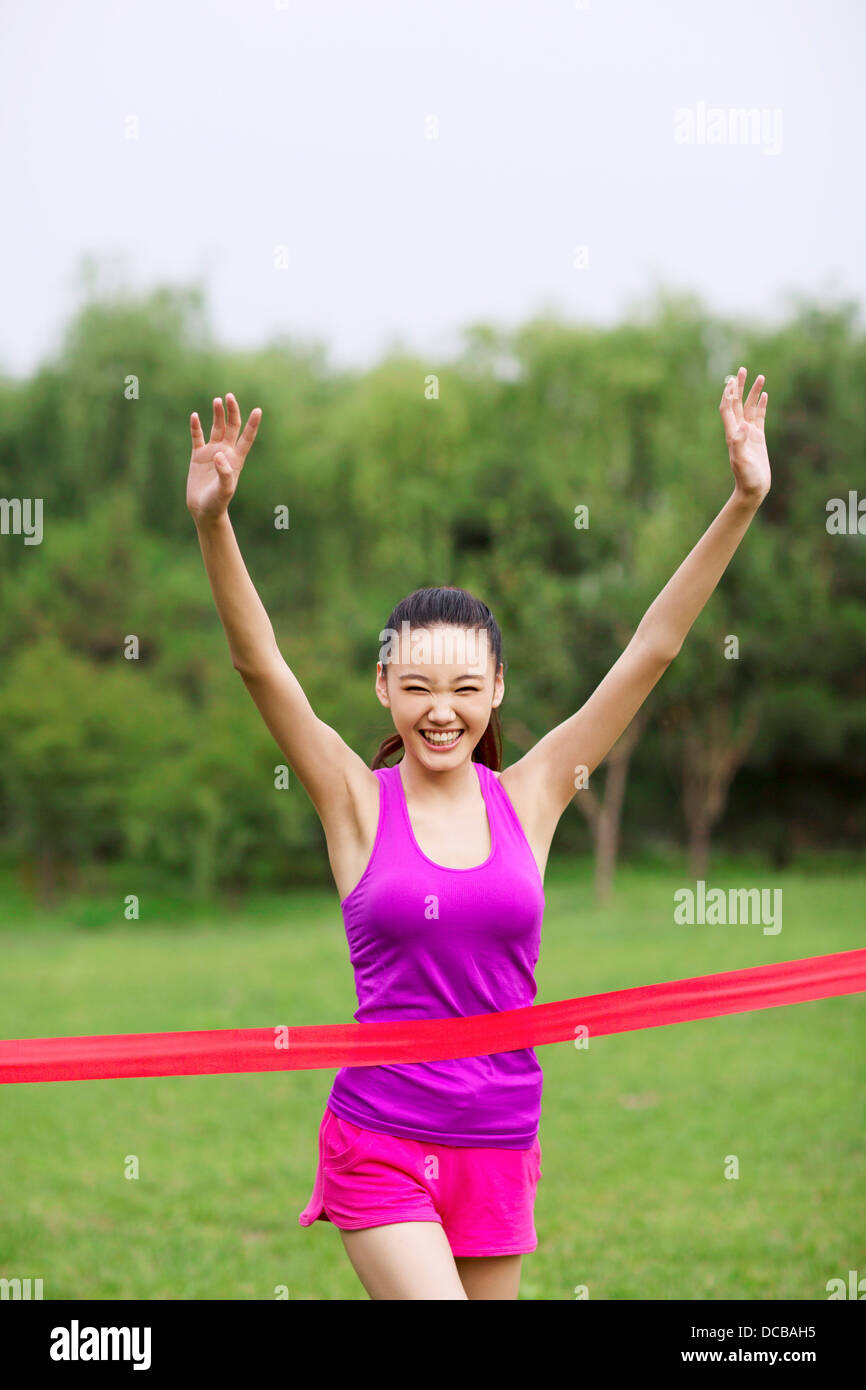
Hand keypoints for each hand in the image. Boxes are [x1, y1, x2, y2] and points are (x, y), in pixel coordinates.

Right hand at [187, 394, 261, 520]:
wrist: (203, 510)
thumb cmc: (217, 502)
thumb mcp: (224, 490)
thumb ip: (225, 473)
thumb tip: (218, 454)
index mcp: (236, 459)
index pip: (247, 438)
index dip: (253, 424)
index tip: (258, 410)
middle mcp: (225, 452)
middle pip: (231, 427)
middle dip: (232, 412)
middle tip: (229, 396)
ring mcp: (212, 452)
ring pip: (216, 428)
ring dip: (217, 415)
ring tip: (217, 400)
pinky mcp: (198, 456)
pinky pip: (197, 437)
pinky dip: (196, 427)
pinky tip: (195, 416)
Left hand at [719, 366, 770, 502]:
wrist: (753, 488)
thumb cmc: (746, 477)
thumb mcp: (741, 461)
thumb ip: (740, 443)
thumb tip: (743, 426)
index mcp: (732, 433)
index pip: (727, 409)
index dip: (728, 395)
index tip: (732, 381)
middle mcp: (739, 430)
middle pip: (737, 403)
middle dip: (739, 386)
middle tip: (742, 369)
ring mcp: (749, 433)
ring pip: (750, 407)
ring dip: (753, 392)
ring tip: (760, 376)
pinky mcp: (758, 437)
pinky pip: (759, 416)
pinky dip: (761, 405)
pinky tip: (764, 395)